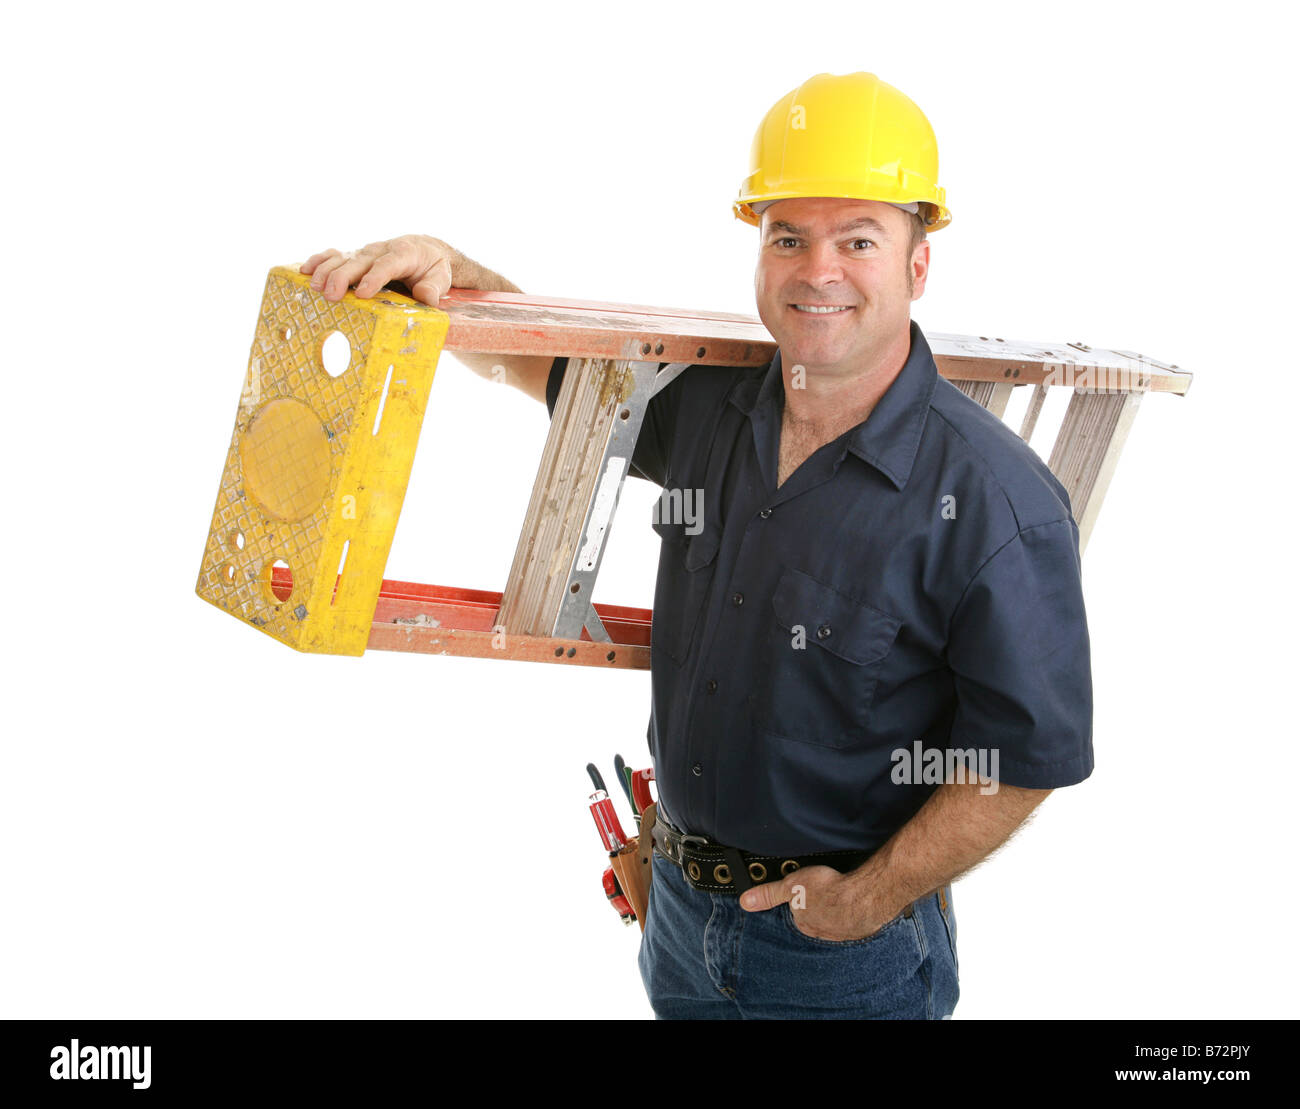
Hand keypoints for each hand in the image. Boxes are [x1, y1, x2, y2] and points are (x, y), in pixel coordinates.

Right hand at [299, 234, 463, 304]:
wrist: (424, 249)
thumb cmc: (432, 267)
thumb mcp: (441, 277)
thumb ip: (434, 287)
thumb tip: (426, 297)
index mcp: (403, 253)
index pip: (387, 265)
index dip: (374, 278)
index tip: (363, 293)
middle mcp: (380, 250)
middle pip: (359, 261)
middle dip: (343, 277)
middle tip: (331, 295)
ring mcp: (365, 253)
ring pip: (343, 258)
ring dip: (326, 271)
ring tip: (314, 287)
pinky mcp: (355, 257)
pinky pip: (334, 256)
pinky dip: (319, 261)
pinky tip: (303, 271)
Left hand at [739, 864, 893, 941]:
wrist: (865, 897)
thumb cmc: (829, 891)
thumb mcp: (791, 886)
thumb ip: (769, 894)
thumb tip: (745, 902)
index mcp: (805, 925)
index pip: (797, 915)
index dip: (800, 902)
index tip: (807, 892)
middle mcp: (823, 933)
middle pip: (816, 920)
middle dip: (819, 909)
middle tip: (825, 894)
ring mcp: (843, 933)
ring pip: (835, 922)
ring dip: (837, 912)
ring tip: (839, 897)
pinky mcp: (861, 929)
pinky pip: (853, 923)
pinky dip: (853, 913)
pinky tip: (855, 903)